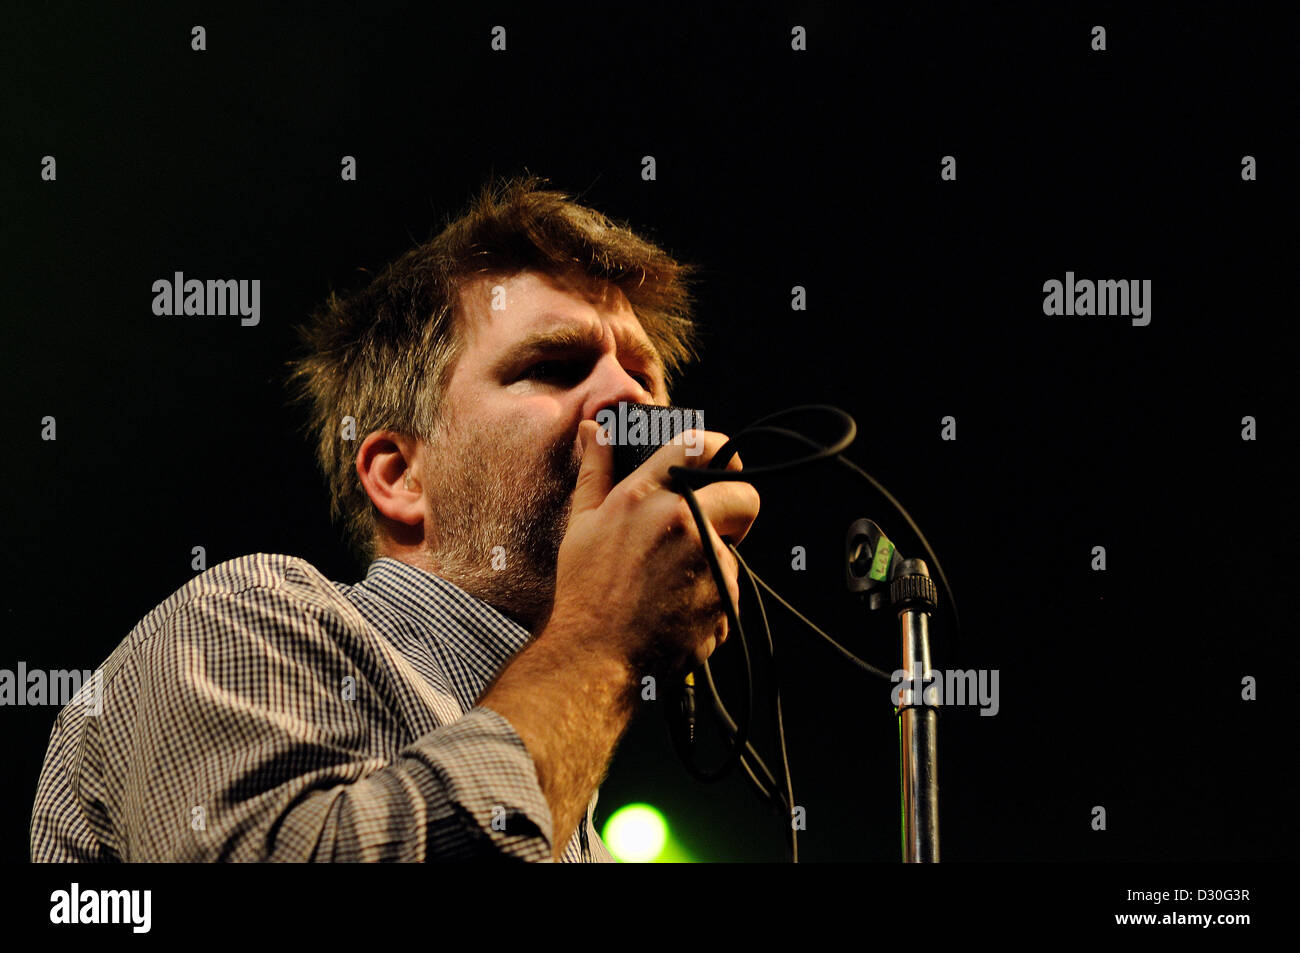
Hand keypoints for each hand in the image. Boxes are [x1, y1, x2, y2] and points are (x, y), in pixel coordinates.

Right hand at [545, 419, 759, 677]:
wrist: (596, 657)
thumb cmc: (585, 591)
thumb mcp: (582, 524)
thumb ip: (596, 471)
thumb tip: (596, 430)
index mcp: (643, 496)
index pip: (698, 445)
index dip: (721, 450)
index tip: (724, 465)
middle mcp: (680, 519)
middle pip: (745, 497)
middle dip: (738, 512)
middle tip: (710, 533)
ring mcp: (706, 558)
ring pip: (733, 552)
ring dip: (713, 566)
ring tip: (669, 589)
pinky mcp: (724, 595)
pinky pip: (728, 590)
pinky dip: (711, 600)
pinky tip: (676, 612)